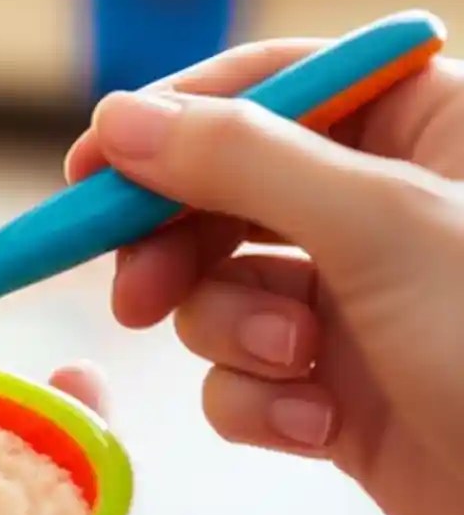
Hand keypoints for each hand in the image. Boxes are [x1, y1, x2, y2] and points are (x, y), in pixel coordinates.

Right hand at [66, 40, 463, 514]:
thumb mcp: (379, 227)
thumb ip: (238, 163)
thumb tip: (121, 120)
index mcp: (422, 131)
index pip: (270, 87)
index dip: (174, 119)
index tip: (92, 165)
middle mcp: (381, 210)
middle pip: (223, 193)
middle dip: (178, 249)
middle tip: (136, 292)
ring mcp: (355, 302)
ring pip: (220, 290)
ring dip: (233, 334)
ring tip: (289, 364)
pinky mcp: (333, 389)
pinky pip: (243, 376)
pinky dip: (261, 403)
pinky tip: (315, 428)